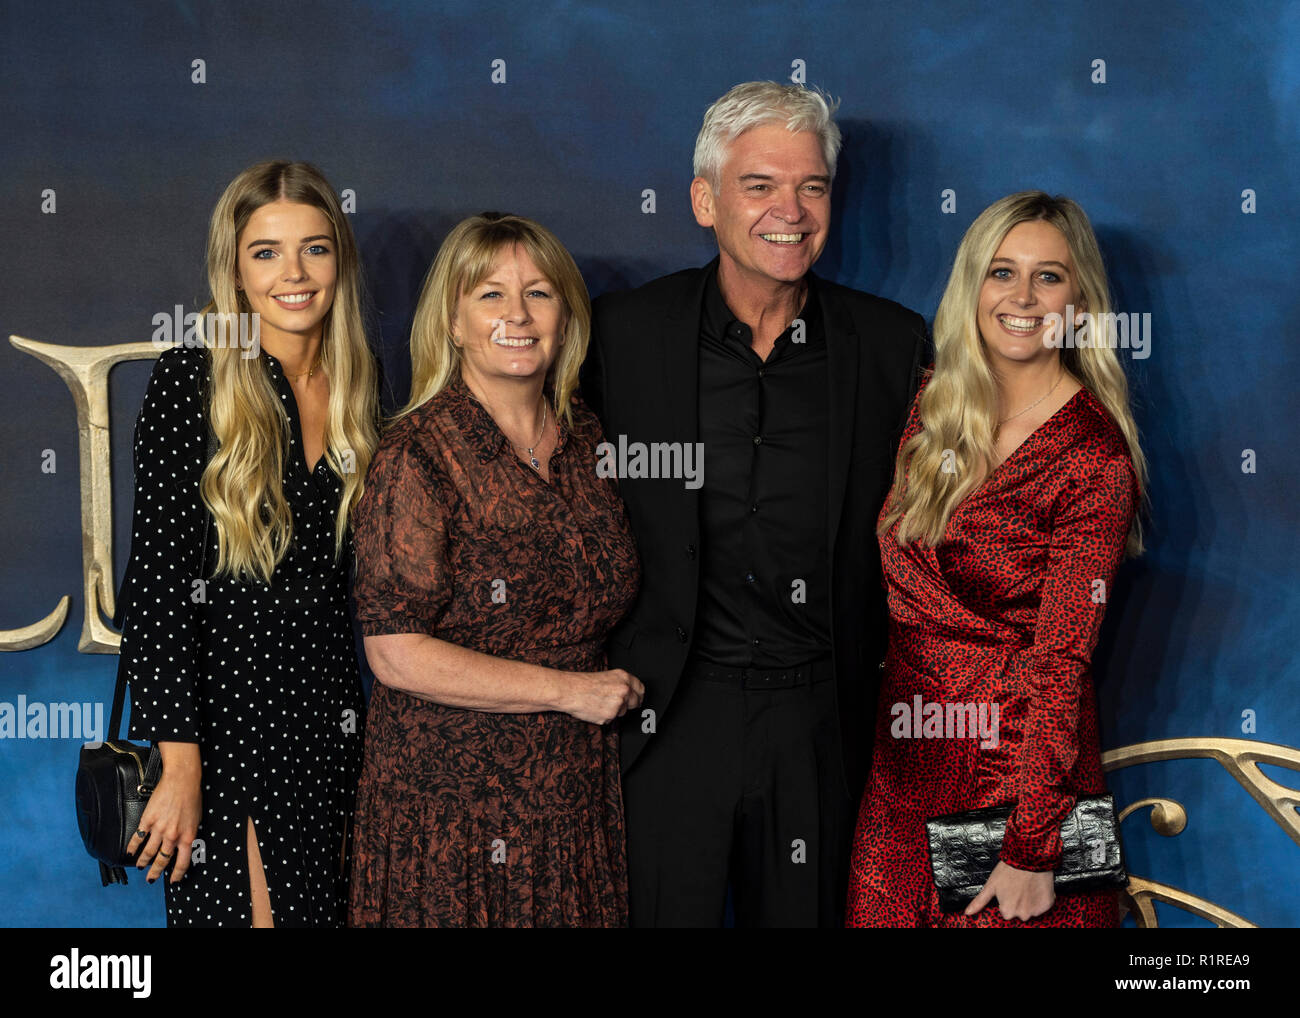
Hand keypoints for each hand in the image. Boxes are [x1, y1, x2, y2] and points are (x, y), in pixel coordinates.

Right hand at [127, 741, 201, 884]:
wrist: (182, 780)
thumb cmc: (192, 797)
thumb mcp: (196, 820)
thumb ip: (189, 834)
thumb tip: (184, 847)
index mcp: (188, 836)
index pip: (182, 862)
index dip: (177, 874)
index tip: (173, 881)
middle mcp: (173, 836)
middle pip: (162, 860)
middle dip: (156, 872)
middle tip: (151, 879)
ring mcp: (159, 829)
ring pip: (148, 852)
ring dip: (143, 862)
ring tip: (140, 866)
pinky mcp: (148, 820)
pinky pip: (138, 838)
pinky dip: (133, 847)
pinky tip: (129, 852)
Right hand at [562, 669, 643, 724]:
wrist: (569, 690)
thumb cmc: (582, 683)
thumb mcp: (606, 676)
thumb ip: (620, 684)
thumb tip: (629, 693)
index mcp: (623, 677)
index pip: (640, 689)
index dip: (638, 695)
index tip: (637, 698)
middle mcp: (624, 690)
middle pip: (636, 702)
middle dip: (629, 704)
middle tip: (616, 703)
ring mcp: (618, 704)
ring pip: (622, 712)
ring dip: (614, 711)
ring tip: (599, 702)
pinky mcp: (610, 716)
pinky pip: (610, 719)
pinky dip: (604, 717)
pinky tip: (594, 709)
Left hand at [964, 860, 1054, 920]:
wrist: (1028, 858)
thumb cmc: (1008, 870)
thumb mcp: (991, 885)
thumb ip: (979, 902)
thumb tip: (967, 913)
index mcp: (1007, 911)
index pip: (1006, 912)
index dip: (1007, 901)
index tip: (1008, 891)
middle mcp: (1022, 915)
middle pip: (1019, 912)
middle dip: (1018, 903)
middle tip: (1017, 888)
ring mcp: (1036, 910)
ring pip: (1031, 910)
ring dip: (1029, 901)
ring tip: (1026, 886)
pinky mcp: (1047, 904)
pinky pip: (1043, 905)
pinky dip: (1041, 899)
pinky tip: (1035, 887)